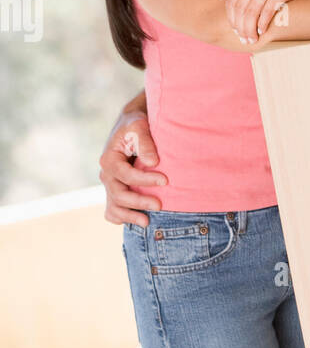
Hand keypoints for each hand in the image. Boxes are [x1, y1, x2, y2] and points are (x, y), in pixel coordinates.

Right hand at [99, 100, 165, 226]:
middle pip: (119, 194)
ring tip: (147, 222)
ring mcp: (111, 185)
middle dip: (139, 201)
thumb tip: (153, 162)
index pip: (126, 175)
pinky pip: (113, 211)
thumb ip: (145, 142)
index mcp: (109, 159)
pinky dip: (122, 218)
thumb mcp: (140, 126)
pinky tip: (137, 221)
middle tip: (160, 205)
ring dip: (130, 216)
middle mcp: (107, 174)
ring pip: (114, 207)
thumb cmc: (136, 125)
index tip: (165, 180)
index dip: (145, 180)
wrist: (131, 127)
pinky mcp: (116, 191)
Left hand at [216, 0, 309, 43]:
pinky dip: (263, 24)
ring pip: (252, 11)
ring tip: (252, 39)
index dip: (232, 19)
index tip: (236, 32)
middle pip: (241, 8)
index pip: (233, 0)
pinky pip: (267, 11)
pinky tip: (262, 32)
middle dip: (241, 27)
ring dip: (250, 29)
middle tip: (243, 40)